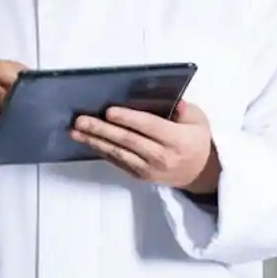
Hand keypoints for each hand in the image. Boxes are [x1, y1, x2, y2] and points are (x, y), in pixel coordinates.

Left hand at [73, 101, 220, 194]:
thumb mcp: (199, 120)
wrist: (200, 173)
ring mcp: (149, 169)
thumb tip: (172, 101)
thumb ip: (185, 110)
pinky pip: (118, 162)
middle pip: (128, 141)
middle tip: (82, 121)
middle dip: (102, 130)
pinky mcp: (140, 176)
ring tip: (76, 132)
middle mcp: (162, 156)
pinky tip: (89, 142)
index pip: (150, 127)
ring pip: (119, 154)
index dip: (129, 119)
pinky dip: (102, 151)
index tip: (109, 111)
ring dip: (95, 142)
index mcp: (178, 139)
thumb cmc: (197, 140)